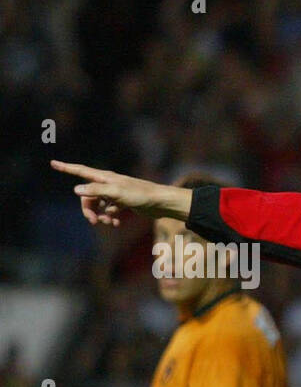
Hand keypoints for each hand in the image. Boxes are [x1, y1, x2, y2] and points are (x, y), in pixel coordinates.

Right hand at [49, 161, 192, 226]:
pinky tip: (116, 223)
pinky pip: (109, 211)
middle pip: (88, 196)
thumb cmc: (141, 195)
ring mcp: (115, 194)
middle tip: (94, 222)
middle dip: (88, 209)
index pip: (82, 171)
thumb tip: (76, 190)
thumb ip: (96, 191)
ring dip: (100, 215)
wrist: (161, 203)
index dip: (67, 168)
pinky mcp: (123, 203)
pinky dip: (110, 217)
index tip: (53, 163)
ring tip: (109, 223)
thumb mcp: (117, 193)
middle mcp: (108, 184)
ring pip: (98, 205)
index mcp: (105, 178)